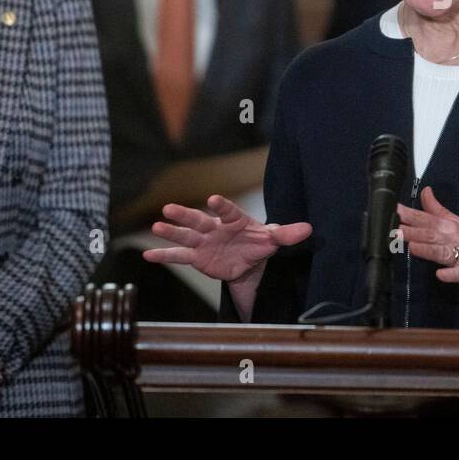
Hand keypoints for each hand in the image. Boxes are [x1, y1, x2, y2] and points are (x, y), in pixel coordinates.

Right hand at [144, 194, 312, 282]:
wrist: (248, 260)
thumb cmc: (258, 242)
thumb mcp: (273, 239)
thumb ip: (287, 234)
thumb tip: (309, 229)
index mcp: (234, 220)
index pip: (228, 211)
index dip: (221, 206)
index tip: (213, 200)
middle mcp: (215, 228)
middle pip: (198, 220)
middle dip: (185, 215)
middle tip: (168, 208)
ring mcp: (204, 242)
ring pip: (185, 236)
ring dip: (171, 233)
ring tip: (157, 228)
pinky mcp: (197, 257)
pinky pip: (179, 256)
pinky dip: (164, 255)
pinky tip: (149, 255)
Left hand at [398, 187, 458, 300]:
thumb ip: (438, 210)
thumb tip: (425, 192)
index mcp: (452, 226)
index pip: (427, 218)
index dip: (409, 214)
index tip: (391, 210)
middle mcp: (457, 238)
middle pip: (432, 233)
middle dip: (412, 231)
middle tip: (393, 230)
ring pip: (443, 251)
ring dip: (427, 249)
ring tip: (412, 248)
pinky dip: (451, 274)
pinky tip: (440, 275)